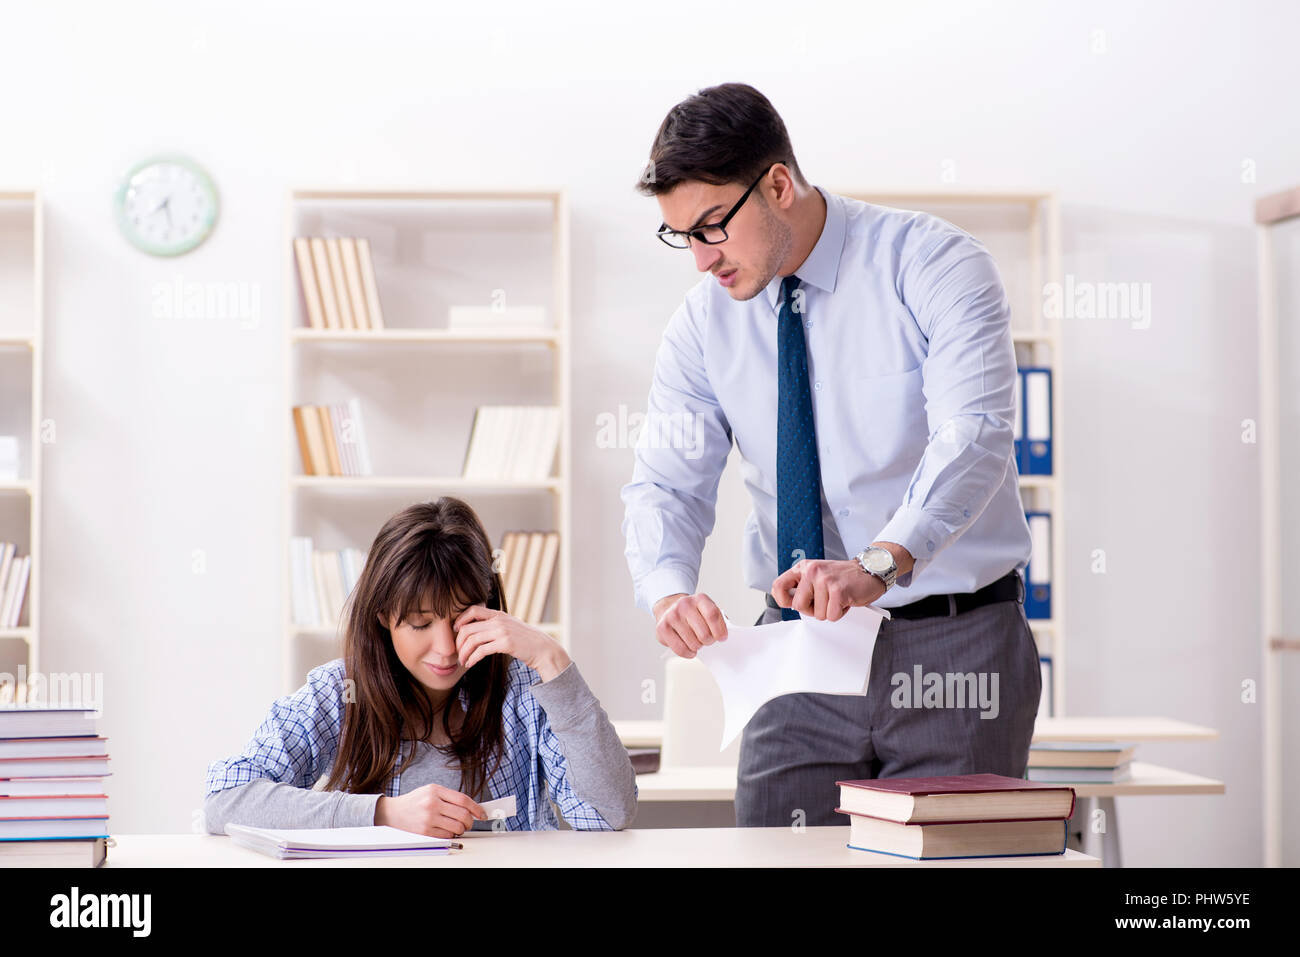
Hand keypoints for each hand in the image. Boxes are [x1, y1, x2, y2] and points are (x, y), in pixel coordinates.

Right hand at [375, 782, 485, 837]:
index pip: (463, 800)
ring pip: (457, 828)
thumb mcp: (430, 791)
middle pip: (463, 815)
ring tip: (457, 827)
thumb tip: (470, 807)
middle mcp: (432, 804)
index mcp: (436, 791)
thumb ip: (449, 796)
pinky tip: (447, 831)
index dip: (476, 808)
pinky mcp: (425, 832)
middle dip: (470, 821)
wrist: (392, 812)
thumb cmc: (414, 802)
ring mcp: (429, 818)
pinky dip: (451, 835)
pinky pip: (447, 836)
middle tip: (470, 822)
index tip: (482, 814)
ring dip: (462, 829)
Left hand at [452, 605, 571, 681]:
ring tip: (463, 661)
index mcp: (499, 615)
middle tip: (458, 652)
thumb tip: (478, 629)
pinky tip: (470, 664)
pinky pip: (481, 650)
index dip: (460, 619)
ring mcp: (502, 631)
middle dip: (458, 642)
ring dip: (464, 652)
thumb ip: (496, 625)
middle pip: (468, 628)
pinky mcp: (505, 644)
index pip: (473, 610)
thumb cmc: (526, 641)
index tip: (456, 631)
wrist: (543, 649)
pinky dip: (472, 658)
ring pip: (472, 640)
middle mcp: (499, 621)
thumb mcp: (510, 627)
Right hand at [653, 592, 726, 658]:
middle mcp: (685, 605)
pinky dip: (689, 653)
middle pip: (704, 633)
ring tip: (697, 642)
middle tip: (707, 639)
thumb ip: (718, 620)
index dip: (720, 630)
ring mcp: (672, 616)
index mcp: (700, 599)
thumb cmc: (693, 614)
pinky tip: (690, 649)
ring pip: (693, 643)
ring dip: (698, 647)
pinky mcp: (662, 628)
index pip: (713, 615)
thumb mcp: (707, 610)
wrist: (670, 609)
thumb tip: (723, 635)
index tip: (722, 638)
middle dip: (709, 641)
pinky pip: (680, 649)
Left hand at [770, 559, 883, 620]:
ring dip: (829, 611)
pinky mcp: (838, 591)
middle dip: (812, 610)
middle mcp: (812, 571)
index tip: (792, 603)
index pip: (779, 586)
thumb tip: (789, 603)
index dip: (783, 600)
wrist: (869, 570)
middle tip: (824, 601)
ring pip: (817, 614)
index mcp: (804, 568)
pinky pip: (831, 616)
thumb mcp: (818, 575)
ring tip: (837, 598)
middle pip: (798, 606)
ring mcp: (825, 581)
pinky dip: (840, 613)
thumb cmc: (844, 577)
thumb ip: (804, 586)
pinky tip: (845, 601)